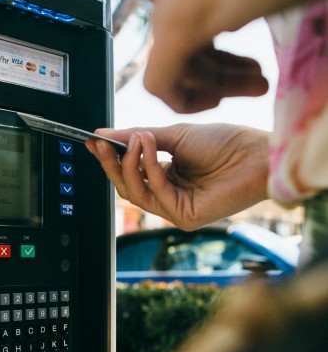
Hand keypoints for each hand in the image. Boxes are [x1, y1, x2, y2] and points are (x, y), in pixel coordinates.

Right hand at [86, 123, 268, 228]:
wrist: (256, 153)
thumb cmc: (225, 143)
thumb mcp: (173, 135)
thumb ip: (137, 137)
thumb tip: (103, 133)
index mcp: (167, 177)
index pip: (130, 173)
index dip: (110, 158)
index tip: (93, 141)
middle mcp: (169, 196)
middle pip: (127, 186)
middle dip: (112, 163)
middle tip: (101, 142)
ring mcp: (176, 209)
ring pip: (136, 193)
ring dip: (130, 163)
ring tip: (137, 138)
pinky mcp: (185, 217)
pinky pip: (155, 193)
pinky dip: (149, 167)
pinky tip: (150, 146)